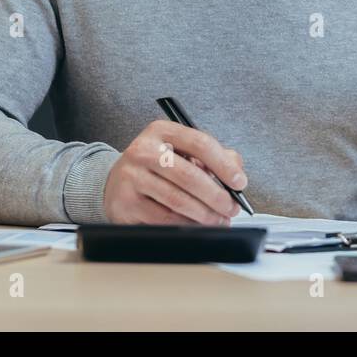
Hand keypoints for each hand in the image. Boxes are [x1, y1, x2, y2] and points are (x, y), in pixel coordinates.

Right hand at [103, 120, 246, 224]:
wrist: (117, 182)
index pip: (200, 143)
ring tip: (219, 221)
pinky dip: (186, 225)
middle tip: (232, 209)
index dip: (224, 165)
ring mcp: (131, 177)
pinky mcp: (125, 203)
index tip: (239, 182)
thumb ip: (214, 157)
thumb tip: (236, 173)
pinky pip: (163, 219)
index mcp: (161, 131)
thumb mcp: (183, 152)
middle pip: (190, 176)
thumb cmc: (158, 166)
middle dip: (217, 197)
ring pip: (178, 201)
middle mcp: (143, 150)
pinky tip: (197, 226)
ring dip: (205, 215)